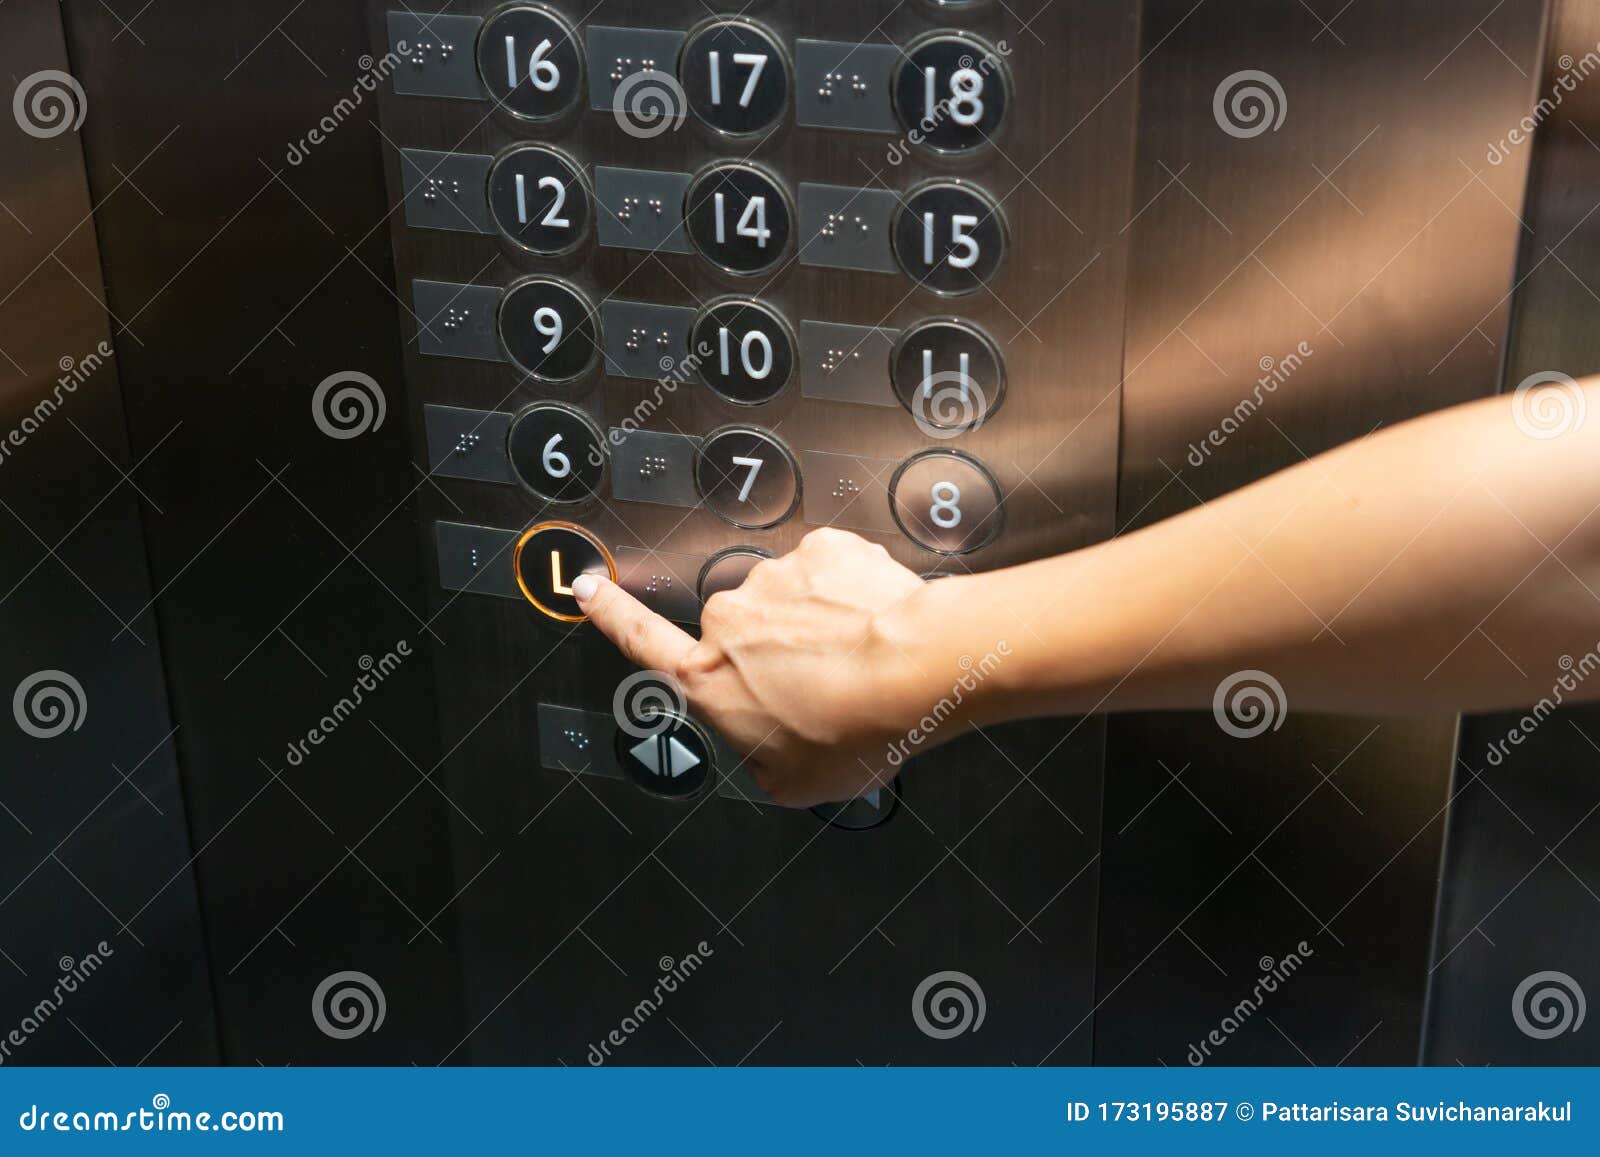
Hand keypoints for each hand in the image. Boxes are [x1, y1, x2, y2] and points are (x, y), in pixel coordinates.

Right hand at [574, 528, 965, 807]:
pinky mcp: (825, 550)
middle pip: (745, 631)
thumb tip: (769, 745)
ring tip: (865, 662)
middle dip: (780, 652)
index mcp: (710, 679)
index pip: (642, 641)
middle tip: (828, 686)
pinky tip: (880, 627)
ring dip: (822, 624)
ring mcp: (778, 578)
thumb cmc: (855, 732)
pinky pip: (834, 573)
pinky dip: (855, 595)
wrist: (916, 672)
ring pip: (794, 600)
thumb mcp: (792, 784)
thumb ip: (760, 758)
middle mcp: (732, 620)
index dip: (610, 615)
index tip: (586, 586)